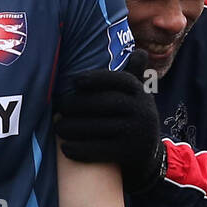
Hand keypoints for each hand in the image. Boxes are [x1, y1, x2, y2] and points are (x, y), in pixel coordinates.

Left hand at [54, 49, 165, 192]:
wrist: (149, 155)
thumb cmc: (133, 116)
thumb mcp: (138, 96)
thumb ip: (134, 73)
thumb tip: (139, 50)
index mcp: (141, 92)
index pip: (121, 80)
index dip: (98, 78)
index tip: (75, 81)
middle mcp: (143, 110)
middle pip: (107, 103)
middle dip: (79, 105)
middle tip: (59, 108)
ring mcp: (137, 133)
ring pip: (100, 127)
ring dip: (74, 128)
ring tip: (57, 128)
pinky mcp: (130, 153)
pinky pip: (101, 150)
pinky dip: (81, 150)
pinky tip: (65, 148)